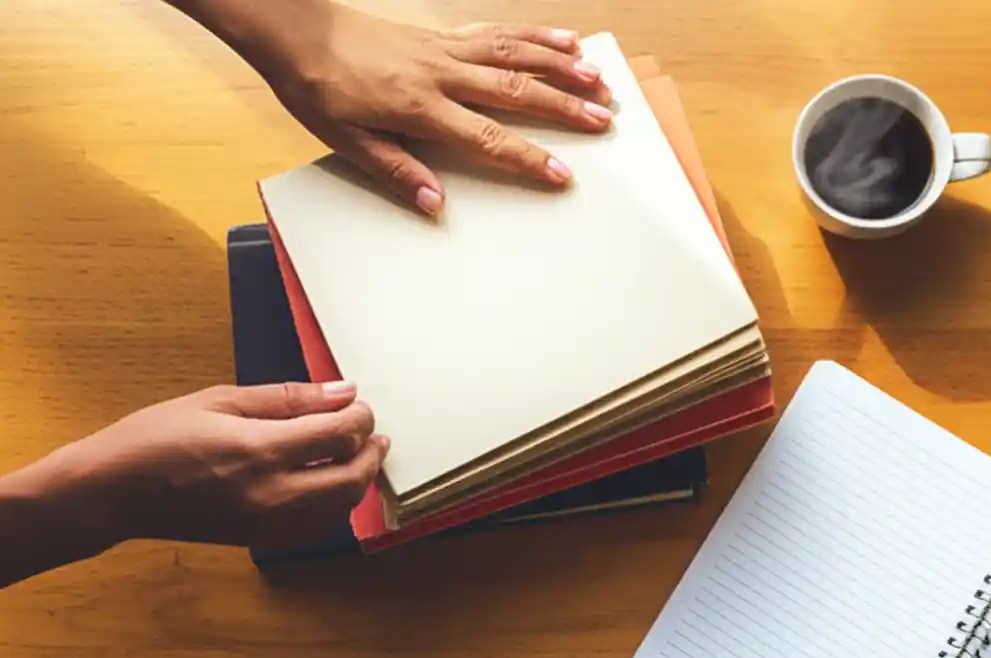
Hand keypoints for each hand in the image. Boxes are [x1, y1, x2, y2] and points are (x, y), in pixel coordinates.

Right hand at [67, 381, 387, 546]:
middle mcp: (272, 493)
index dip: (362, 417)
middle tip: (376, 434)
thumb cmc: (157, 436)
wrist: (112, 493)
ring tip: (358, 456)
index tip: (360, 405)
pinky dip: (335, 505)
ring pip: (340, 508)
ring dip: (358, 481)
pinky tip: (328, 484)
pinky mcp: (259, 539)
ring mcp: (268, 523)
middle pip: (352, 479)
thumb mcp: (221, 399)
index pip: (341, 435)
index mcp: (262, 451)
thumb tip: (342, 391)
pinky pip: (317, 527)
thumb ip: (288, 398)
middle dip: (372, 453)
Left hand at [230, 2, 611, 213]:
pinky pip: (496, 32)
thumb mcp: (345, 140)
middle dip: (562, 107)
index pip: (485, 137)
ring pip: (514, 54)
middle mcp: (440, 74)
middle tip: (601, 121)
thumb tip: (433, 202)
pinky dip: (533, 35)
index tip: (560, 174)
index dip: (526, 157)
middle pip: (513, 91)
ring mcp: (445, 48)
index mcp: (418, 107)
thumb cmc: (319, 87)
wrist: (298, 31)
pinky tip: (562, 40)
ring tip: (597, 79)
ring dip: (559, 66)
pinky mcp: (443, 33)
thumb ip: (395, 170)